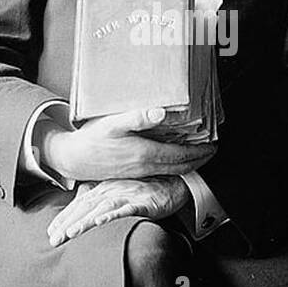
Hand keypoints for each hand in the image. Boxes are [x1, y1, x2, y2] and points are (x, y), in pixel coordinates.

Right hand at [39, 107, 215, 183]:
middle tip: (213, 150)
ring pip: (173, 170)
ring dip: (189, 164)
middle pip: (182, 166)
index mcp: (145, 153)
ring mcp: (140, 172)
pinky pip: (162, 171)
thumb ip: (137, 117)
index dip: (200, 151)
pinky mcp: (134, 174)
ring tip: (200, 154)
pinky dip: (175, 165)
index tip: (214, 145)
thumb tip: (161, 112)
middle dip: (200, 159)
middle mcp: (145, 165)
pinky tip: (176, 158)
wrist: (73, 159)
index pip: (181, 154)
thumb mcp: (112, 123)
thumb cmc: (92, 139)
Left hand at [46, 176, 190, 246]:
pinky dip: (112, 214)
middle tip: (53, 240)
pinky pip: (125, 208)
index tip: (49, 232)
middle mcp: (111, 190)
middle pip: (85, 207)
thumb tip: (79, 201)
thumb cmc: (145, 189)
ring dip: (85, 221)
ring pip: (101, 208)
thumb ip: (99, 196)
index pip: (79, 204)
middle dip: (67, 223)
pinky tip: (101, 221)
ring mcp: (127, 195)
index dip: (63, 217)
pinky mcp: (143, 201)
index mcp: (104, 188)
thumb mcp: (118, 191)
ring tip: (71, 233)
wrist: (174, 183)